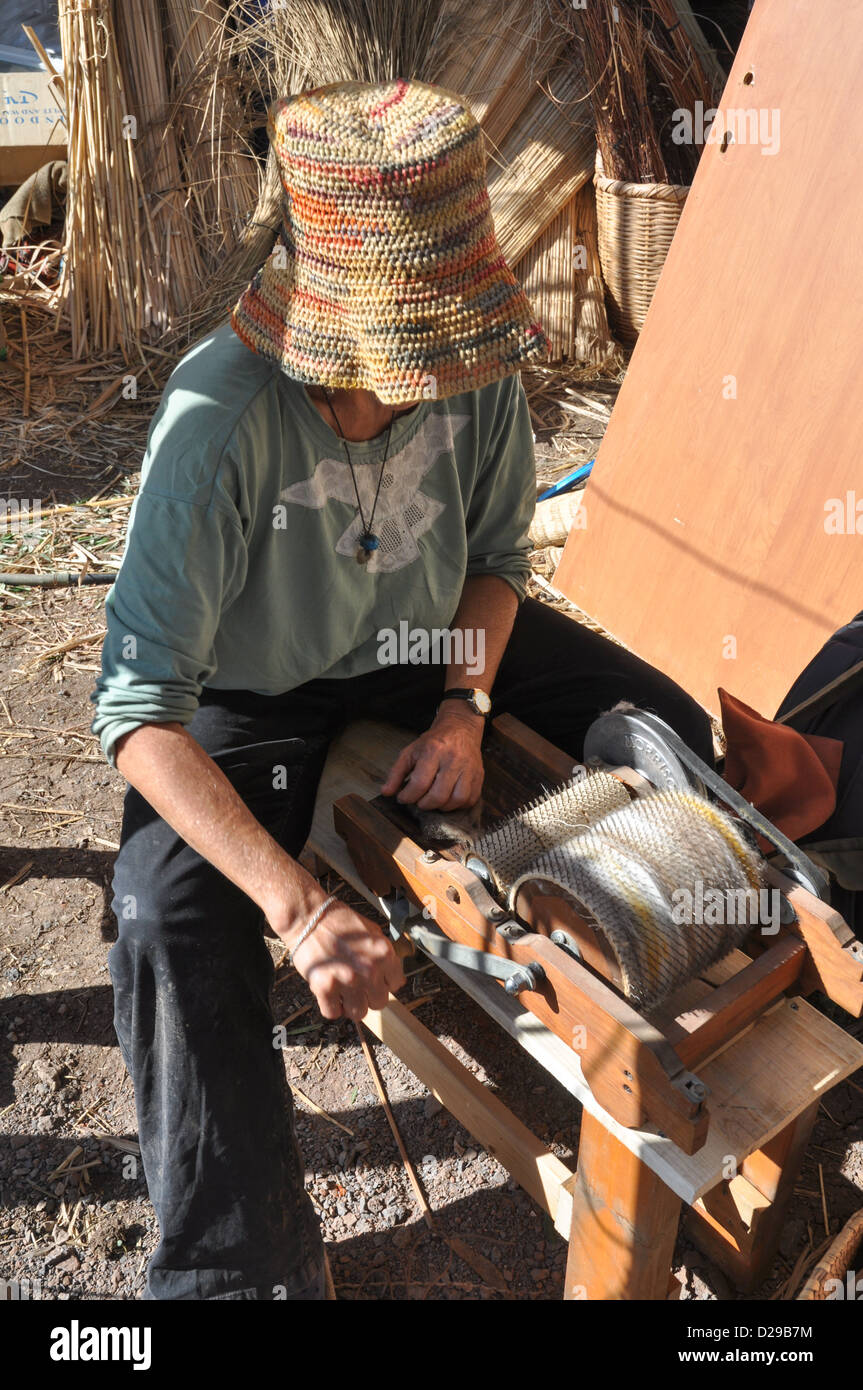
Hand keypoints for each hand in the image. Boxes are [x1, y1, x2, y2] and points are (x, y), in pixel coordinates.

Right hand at [280, 898, 405, 1021]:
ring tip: (342, 993)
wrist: (307, 916)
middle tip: (357, 986)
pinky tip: (329, 995)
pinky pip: (332, 1013)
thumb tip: (392, 975)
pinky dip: (330, 1007)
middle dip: (368, 996)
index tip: (374, 980)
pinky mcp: (325, 988)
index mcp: (384, 954)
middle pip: (379, 1002)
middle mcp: (370, 970)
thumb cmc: (337, 921)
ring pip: (358, 1013)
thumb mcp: (371, 930)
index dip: (383, 983)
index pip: (395, 984)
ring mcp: (348, 980)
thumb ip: (383, 953)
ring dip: (350, 1005)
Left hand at [380, 705, 483, 810]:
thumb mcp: (410, 751)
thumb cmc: (434, 742)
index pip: (419, 783)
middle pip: (438, 795)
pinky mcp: (479, 775)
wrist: (460, 728)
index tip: (403, 798)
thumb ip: (396, 773)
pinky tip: (448, 799)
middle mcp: (453, 759)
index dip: (408, 797)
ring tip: (434, 801)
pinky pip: (470, 799)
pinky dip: (458, 805)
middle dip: (424, 804)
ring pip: (457, 800)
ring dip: (442, 807)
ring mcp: (469, 768)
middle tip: (419, 801)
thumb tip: (386, 792)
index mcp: (433, 751)